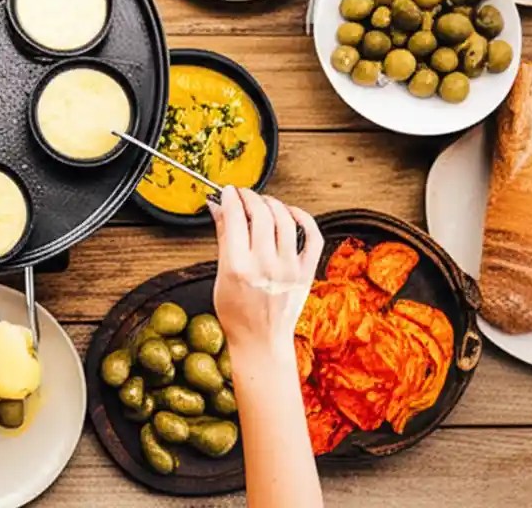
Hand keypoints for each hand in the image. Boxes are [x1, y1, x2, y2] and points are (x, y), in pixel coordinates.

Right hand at [210, 187, 321, 358]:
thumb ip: (223, 238)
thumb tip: (219, 209)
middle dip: (249, 197)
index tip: (228, 192)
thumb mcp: (221, 275)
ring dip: (272, 203)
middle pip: (261, 214)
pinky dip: (302, 217)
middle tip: (243, 195)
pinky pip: (312, 235)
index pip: (235, 218)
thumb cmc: (237, 314)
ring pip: (285, 219)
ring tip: (263, 203)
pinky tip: (290, 213)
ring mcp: (289, 268)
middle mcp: (266, 265)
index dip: (230, 198)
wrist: (261, 340)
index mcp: (238, 267)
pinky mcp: (305, 272)